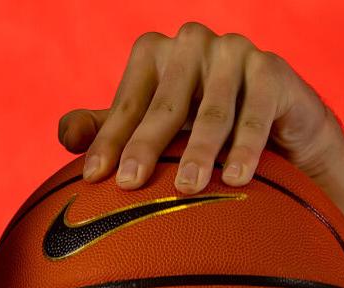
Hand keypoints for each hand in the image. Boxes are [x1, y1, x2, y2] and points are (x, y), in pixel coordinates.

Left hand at [58, 22, 343, 193]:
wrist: (276, 127)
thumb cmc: (199, 128)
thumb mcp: (150, 128)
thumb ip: (107, 129)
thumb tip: (67, 135)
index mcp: (156, 54)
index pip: (128, 102)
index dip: (109, 140)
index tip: (92, 178)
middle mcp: (193, 44)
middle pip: (165, 104)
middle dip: (146, 145)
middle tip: (129, 184)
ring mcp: (235, 52)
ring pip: (213, 110)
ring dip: (200, 150)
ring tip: (187, 187)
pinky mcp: (273, 70)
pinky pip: (257, 112)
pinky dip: (246, 146)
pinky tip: (236, 178)